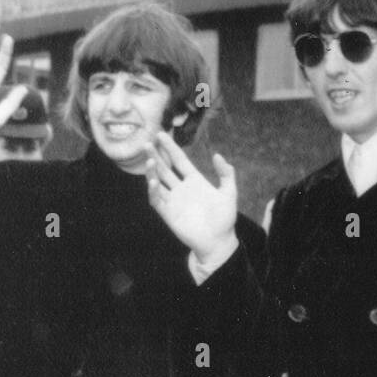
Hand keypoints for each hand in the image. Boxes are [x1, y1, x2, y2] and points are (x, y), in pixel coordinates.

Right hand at [145, 131, 238, 261]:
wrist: (218, 242)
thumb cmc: (224, 219)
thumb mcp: (229, 193)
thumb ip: (226, 174)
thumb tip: (217, 155)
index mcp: (194, 180)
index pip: (179, 160)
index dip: (170, 148)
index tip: (161, 134)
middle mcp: (181, 188)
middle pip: (165, 167)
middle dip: (156, 155)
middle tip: (147, 142)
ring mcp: (173, 200)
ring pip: (157, 181)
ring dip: (152, 171)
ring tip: (149, 159)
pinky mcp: (168, 213)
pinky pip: (157, 200)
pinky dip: (153, 190)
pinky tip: (152, 181)